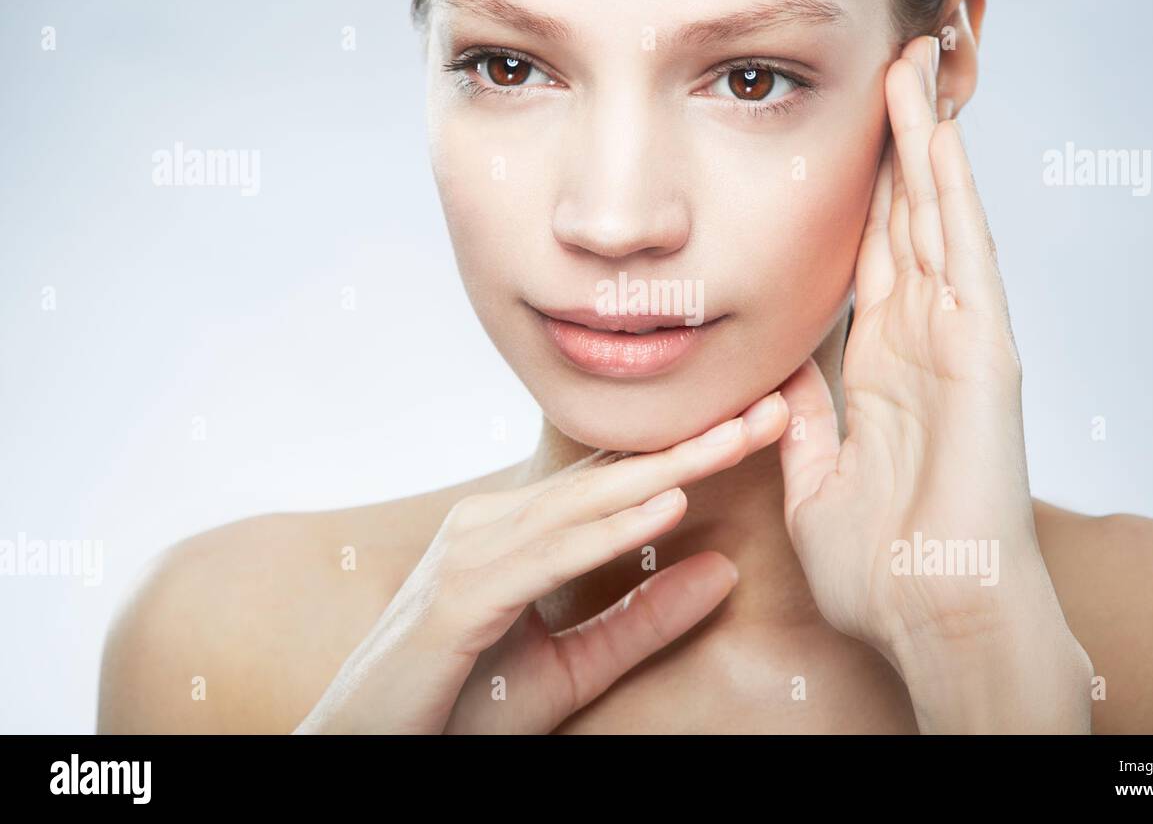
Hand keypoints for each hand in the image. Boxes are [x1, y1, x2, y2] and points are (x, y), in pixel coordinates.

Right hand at [293, 392, 787, 733]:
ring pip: (587, 503)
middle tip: (775, 407)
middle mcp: (493, 523)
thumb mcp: (572, 669)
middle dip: (696, 442)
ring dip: (669, 471)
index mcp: (517, 532)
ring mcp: (472, 551)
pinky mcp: (460, 595)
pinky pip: (550, 556)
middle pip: (612, 477)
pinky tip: (666, 509)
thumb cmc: (460, 711)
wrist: (367, 753)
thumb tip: (723, 569)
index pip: (618, 484)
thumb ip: (642, 621)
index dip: (692, 453)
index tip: (762, 427)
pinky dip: (610, 532)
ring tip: (739, 441)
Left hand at [776, 36, 1090, 728]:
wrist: (930, 615)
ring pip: (936, 220)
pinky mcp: (985, 351)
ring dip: (924, 145)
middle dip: (896, 147)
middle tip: (888, 69)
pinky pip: (964, 256)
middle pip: (907, 222)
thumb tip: (787, 374)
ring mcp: (958, 340)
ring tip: (910, 70)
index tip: (848, 139)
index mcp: (882, 368)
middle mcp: (923, 342)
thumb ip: (808, 417)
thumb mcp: (817, 476)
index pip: (870, 260)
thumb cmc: (882, 567)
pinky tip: (939, 135)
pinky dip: (952, 193)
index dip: (861, 197)